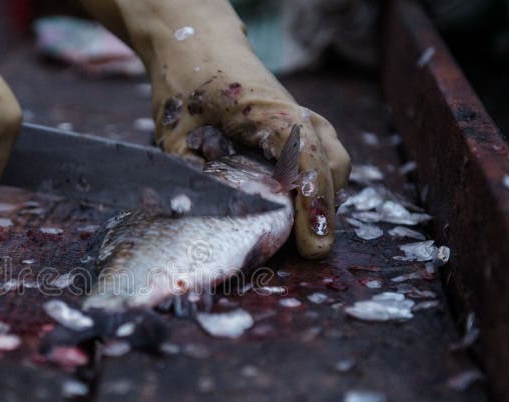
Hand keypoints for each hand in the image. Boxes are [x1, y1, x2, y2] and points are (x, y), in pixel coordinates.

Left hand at [153, 67, 349, 258]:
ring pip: (333, 163)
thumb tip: (202, 219)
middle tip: (307, 250)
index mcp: (268, 114)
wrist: (195, 44)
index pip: (304, 162)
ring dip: (324, 199)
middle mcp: (296, 115)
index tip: (312, 244)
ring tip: (305, 234)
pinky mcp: (298, 127)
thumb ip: (190, 174)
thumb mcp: (175, 132)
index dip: (311, 207)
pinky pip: (324, 158)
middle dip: (323, 212)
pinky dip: (319, 185)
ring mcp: (302, 119)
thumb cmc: (185, 84)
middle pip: (331, 167)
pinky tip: (296, 207)